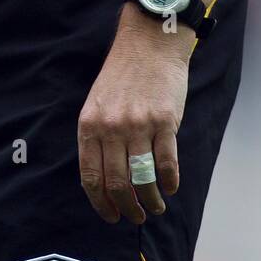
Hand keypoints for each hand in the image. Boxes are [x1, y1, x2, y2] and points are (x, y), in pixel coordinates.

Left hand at [77, 12, 190, 222]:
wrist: (149, 43)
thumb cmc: (122, 75)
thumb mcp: (97, 103)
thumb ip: (97, 137)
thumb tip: (102, 179)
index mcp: (90, 125)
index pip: (91, 177)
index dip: (101, 203)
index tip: (111, 216)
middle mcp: (112, 128)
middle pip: (118, 184)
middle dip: (127, 209)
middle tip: (136, 216)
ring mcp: (139, 125)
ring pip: (143, 179)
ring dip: (150, 201)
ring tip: (155, 207)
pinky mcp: (165, 121)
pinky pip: (167, 164)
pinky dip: (170, 183)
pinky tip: (171, 188)